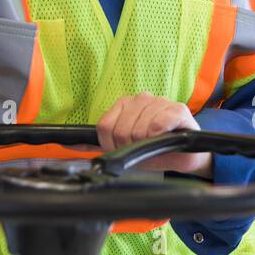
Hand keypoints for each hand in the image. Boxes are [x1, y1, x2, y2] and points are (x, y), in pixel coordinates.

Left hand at [96, 91, 211, 175]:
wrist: (185, 156)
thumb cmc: (154, 149)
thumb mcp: (123, 147)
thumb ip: (97, 144)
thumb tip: (69, 144)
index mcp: (125, 104)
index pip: (105, 126)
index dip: (112, 145)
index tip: (124, 149)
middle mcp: (141, 99)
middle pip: (121, 130)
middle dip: (130, 147)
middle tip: (143, 149)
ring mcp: (159, 102)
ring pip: (139, 129)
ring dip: (147, 144)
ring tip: (156, 144)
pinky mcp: (178, 109)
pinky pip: (159, 124)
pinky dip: (160, 136)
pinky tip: (166, 138)